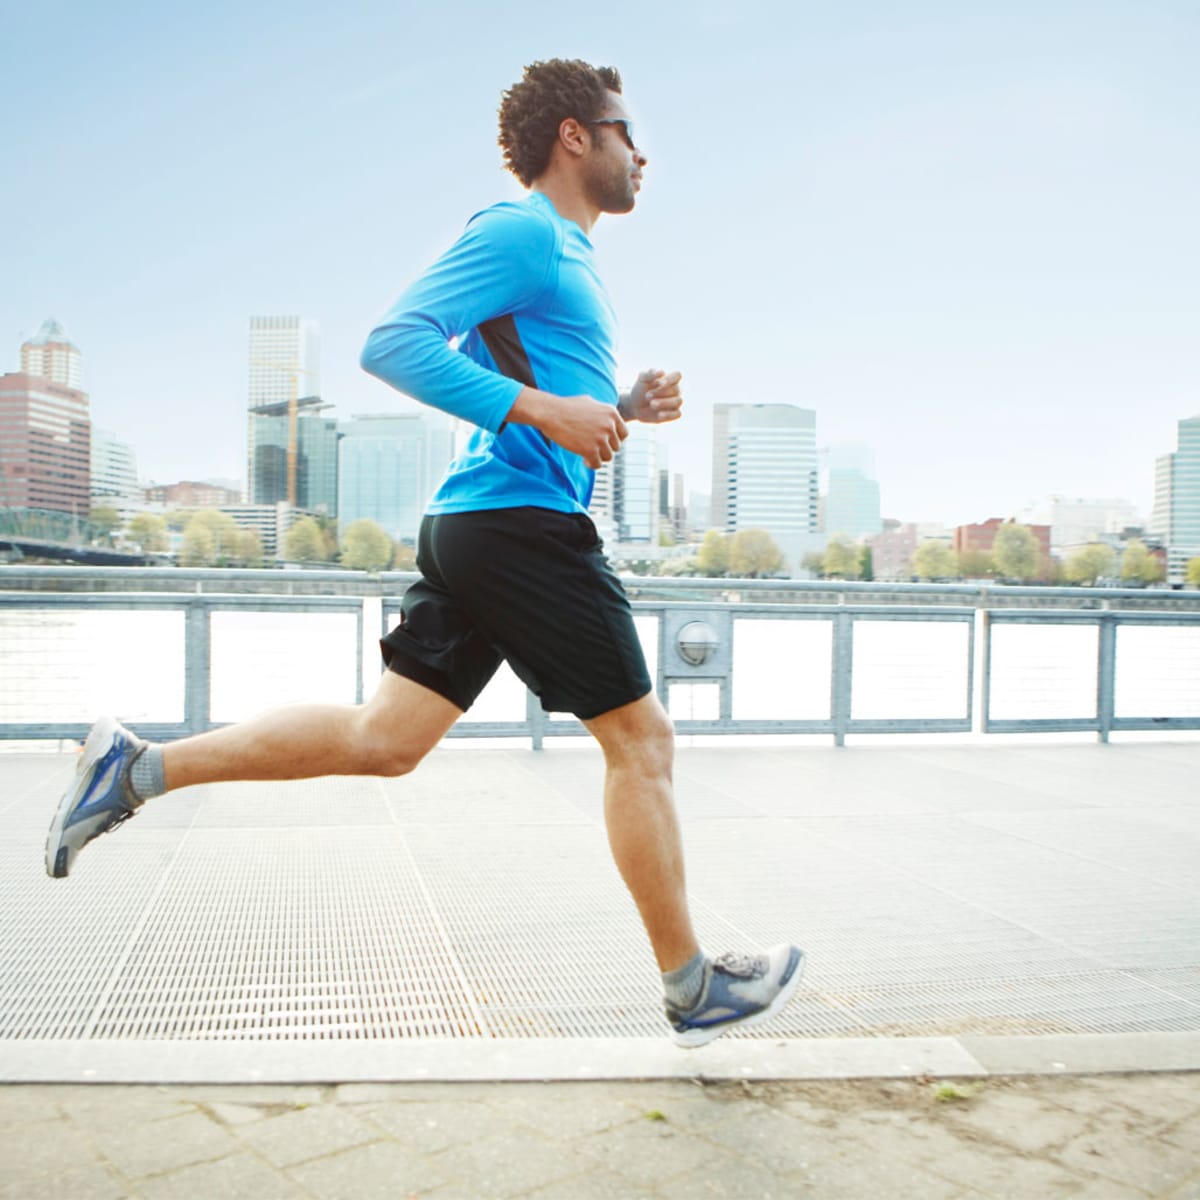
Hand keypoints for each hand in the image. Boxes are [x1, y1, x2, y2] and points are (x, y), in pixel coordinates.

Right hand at [508, 387, 627, 468]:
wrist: (550, 413)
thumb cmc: (566, 407)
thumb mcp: (590, 402)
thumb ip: (602, 412)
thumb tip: (610, 421)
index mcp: (611, 413)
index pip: (624, 434)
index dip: (614, 440)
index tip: (604, 442)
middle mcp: (609, 425)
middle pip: (616, 447)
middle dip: (604, 448)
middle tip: (591, 447)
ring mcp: (600, 438)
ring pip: (608, 457)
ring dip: (598, 457)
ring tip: (586, 453)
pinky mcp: (590, 450)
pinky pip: (597, 464)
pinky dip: (591, 464)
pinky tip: (583, 459)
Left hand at [622, 369, 682, 423]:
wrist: (635, 406)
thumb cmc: (641, 390)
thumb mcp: (641, 380)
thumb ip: (649, 374)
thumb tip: (661, 372)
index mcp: (670, 379)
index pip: (677, 375)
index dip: (670, 379)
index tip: (659, 383)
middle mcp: (676, 390)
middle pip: (676, 389)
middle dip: (660, 392)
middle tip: (647, 396)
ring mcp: (675, 402)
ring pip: (678, 401)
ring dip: (664, 403)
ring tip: (652, 404)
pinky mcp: (674, 413)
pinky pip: (678, 414)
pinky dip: (669, 414)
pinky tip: (659, 414)